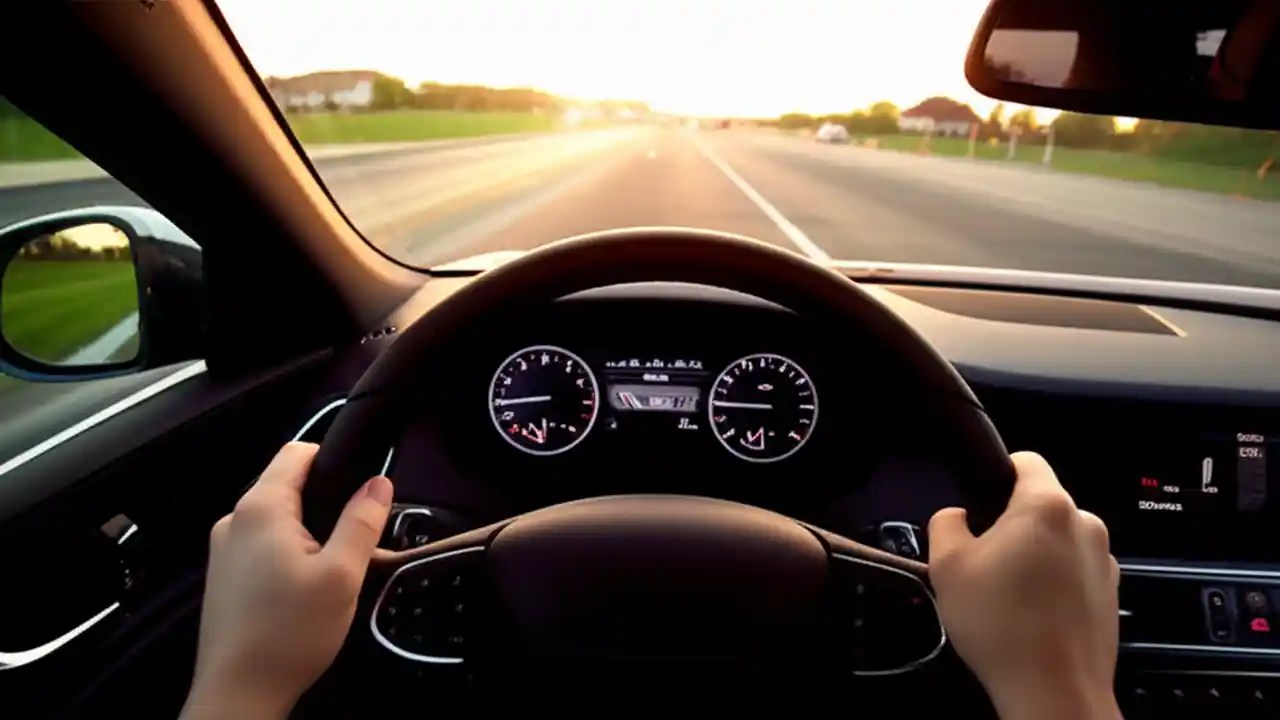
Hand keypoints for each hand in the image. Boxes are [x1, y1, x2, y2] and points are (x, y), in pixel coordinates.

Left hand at [181, 442, 393, 719]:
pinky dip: (289, 555)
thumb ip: (362, 522)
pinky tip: (306, 589)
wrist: (238, 694)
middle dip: (326, 503)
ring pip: (278, 520)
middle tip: (354, 539)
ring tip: (334, 569)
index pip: (298, 451)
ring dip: (309, 533)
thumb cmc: (288, 634)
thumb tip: (379, 483)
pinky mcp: (224, 576)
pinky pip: (264, 546)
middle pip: (288, 486)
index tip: (360, 486)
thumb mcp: (342, 575)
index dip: (334, 458)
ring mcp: (224, 550)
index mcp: (260, 508)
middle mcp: (234, 520)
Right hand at [928, 452, 1119, 719]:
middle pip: (1040, 505)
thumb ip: (946, 522)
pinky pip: (1074, 571)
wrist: (1052, 690)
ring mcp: (1104, 560)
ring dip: (1034, 556)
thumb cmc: (1001, 626)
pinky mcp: (1111, 592)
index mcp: (1047, 506)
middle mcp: (1085, 525)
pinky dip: (1054, 583)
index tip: (982, 501)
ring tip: (1008, 595)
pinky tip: (1031, 613)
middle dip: (1012, 526)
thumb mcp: (946, 565)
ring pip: (1058, 540)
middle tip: (984, 562)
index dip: (998, 473)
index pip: (1026, 460)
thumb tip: (957, 516)